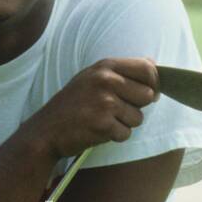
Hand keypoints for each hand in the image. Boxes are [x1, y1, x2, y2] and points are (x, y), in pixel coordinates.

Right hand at [26, 56, 159, 159]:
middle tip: (115, 110)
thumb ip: (121, 71)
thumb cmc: (73, 105)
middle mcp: (106, 80)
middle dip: (137, 107)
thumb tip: (153, 65)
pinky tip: (98, 131)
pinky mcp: (103, 124)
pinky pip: (126, 133)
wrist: (46, 130)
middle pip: (147, 95)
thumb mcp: (92, 78)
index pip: (147, 69)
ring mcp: (104, 102)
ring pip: (138, 118)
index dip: (154, 84)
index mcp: (105, 66)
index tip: (149, 93)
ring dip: (124, 124)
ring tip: (103, 120)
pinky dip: (115, 136)